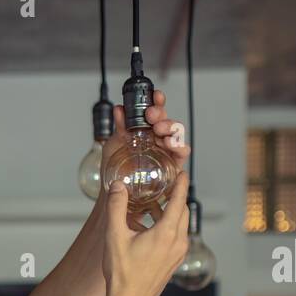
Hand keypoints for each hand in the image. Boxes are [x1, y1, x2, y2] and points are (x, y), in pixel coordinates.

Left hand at [101, 89, 190, 229]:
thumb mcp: (113, 147)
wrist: (117, 199)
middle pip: (167, 121)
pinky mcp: (172, 167)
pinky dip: (180, 147)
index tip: (155, 96)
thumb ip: (118, 128)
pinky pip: (182, 154)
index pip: (154, 113)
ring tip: (161, 131)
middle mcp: (157, 140)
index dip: (157, 102)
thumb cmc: (114, 173)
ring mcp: (165, 153)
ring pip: (176, 135)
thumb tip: (119, 109)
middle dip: (162, 115)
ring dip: (171, 129)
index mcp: (144, 132)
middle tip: (152, 116)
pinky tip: (172, 145)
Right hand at [102, 171, 189, 295]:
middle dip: (175, 197)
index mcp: (166, 232)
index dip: (181, 183)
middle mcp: (177, 242)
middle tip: (165, 186)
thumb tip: (118, 186)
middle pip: (182, 211)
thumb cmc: (123, 274)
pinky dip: (167, 227)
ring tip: (153, 206)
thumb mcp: (115, 236)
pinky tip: (149, 229)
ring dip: (170, 213)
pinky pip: (176, 238)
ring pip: (180, 225)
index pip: (179, 200)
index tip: (182, 172)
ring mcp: (178, 254)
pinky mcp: (174, 263)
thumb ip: (117, 208)